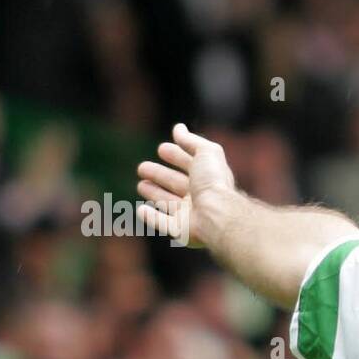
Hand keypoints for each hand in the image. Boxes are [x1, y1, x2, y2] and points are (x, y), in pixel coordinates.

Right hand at [135, 123, 235, 248]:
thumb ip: (192, 140)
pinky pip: (163, 224)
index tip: (161, 149)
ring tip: (141, 184)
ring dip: (154, 194)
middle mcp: (200, 197)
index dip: (176, 156)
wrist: (217, 214)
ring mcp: (190, 216)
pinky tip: (140, 210)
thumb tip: (178, 127)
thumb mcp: (206, 153)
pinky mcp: (181, 231)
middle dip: (160, 174)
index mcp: (208, 178)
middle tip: (142, 167)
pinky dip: (151, 218)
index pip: (190, 164)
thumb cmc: (214, 183)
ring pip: (169, 203)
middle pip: (176, 183)